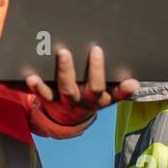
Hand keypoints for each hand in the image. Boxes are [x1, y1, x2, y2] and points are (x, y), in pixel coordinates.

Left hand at [25, 45, 139, 123]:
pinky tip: (32, 76)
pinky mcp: (50, 100)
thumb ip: (118, 87)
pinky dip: (37, 86)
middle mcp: (86, 101)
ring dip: (66, 72)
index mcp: (102, 99)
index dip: (124, 89)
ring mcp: (68, 101)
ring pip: (68, 89)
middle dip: (96, 70)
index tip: (132, 81)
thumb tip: (135, 82)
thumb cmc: (89, 96)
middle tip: (96, 49)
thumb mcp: (105, 94)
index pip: (116, 94)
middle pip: (93, 88)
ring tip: (64, 54)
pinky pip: (43, 94)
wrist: (68, 117)